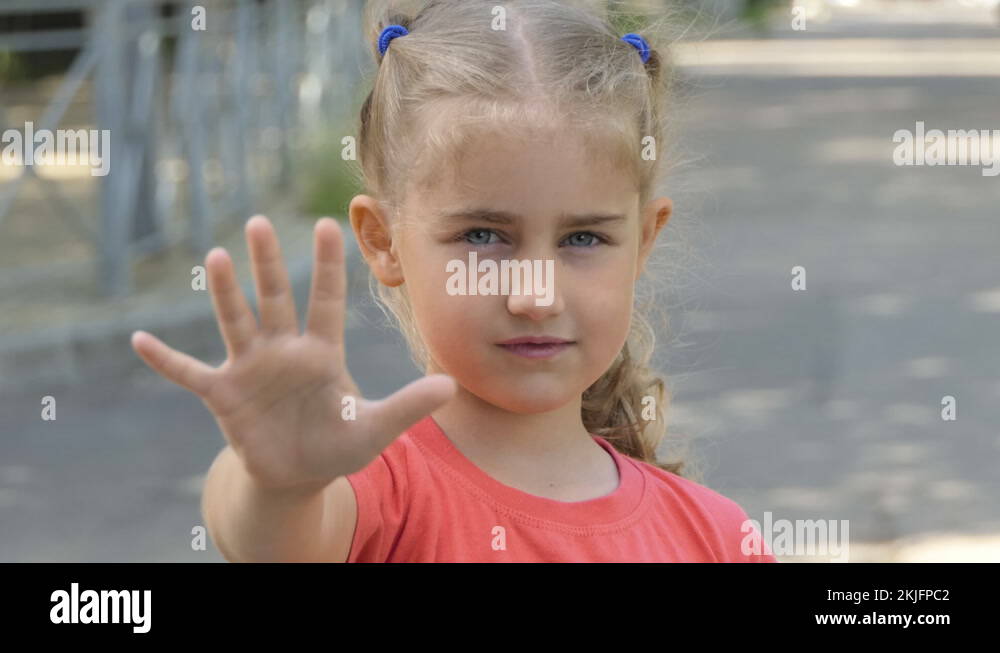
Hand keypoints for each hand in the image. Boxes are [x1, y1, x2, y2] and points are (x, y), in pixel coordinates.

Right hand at [131, 215, 455, 491]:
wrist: (298, 476)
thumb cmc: (337, 444)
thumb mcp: (376, 429)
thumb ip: (408, 406)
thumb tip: (451, 387)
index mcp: (321, 353)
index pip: (325, 301)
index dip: (326, 266)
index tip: (329, 223)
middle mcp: (284, 351)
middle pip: (275, 300)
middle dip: (267, 265)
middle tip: (260, 223)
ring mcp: (250, 370)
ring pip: (235, 323)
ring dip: (225, 294)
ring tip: (217, 257)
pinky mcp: (223, 395)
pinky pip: (190, 373)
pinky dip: (166, 361)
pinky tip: (139, 340)